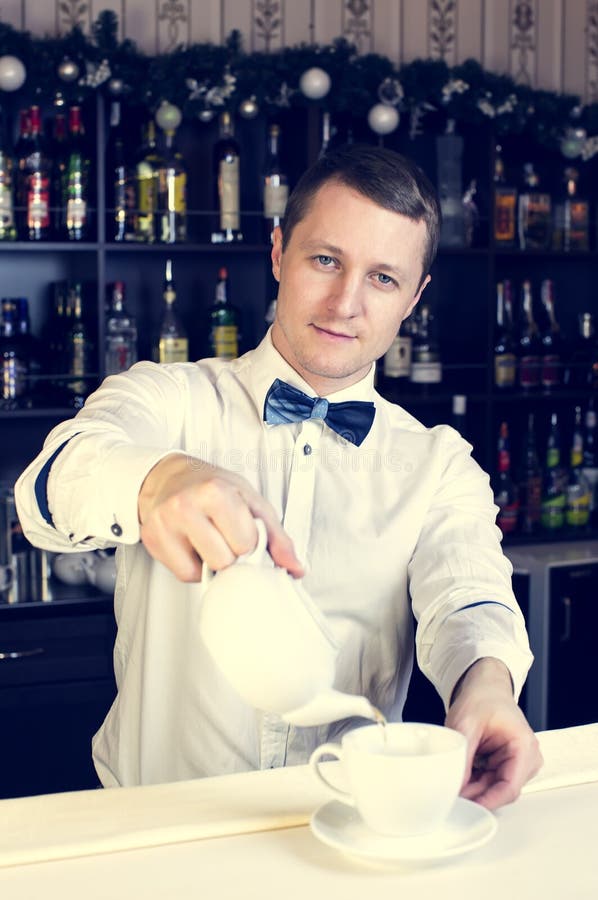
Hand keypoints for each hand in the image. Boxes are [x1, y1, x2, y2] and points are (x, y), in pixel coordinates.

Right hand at [138, 453, 303, 581]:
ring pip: (203, 572)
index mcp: (215, 492)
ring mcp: (164, 524)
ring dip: (212, 561)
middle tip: (224, 533)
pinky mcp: (152, 541)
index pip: (246, 544)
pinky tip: (193, 545)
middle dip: (230, 552)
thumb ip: (276, 536)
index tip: (243, 529)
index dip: (249, 541)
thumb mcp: (251, 501)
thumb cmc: (213, 486)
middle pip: (224, 561)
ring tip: (209, 537)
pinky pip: (184, 575)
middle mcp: (185, 506)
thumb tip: (296, 568)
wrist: (170, 477)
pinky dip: (193, 566)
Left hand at [445, 657, 542, 809]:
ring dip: (473, 788)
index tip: (467, 806)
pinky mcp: (507, 765)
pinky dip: (474, 780)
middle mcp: (526, 759)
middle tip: (450, 795)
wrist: (486, 687)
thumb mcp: (466, 724)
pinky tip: (459, 775)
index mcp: (524, 746)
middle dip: (476, 795)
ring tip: (451, 781)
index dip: (487, 801)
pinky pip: (489, 781)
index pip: (509, 787)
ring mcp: (517, 763)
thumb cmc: (482, 698)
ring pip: (493, 788)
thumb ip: (462, 756)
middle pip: (501, 790)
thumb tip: (455, 786)